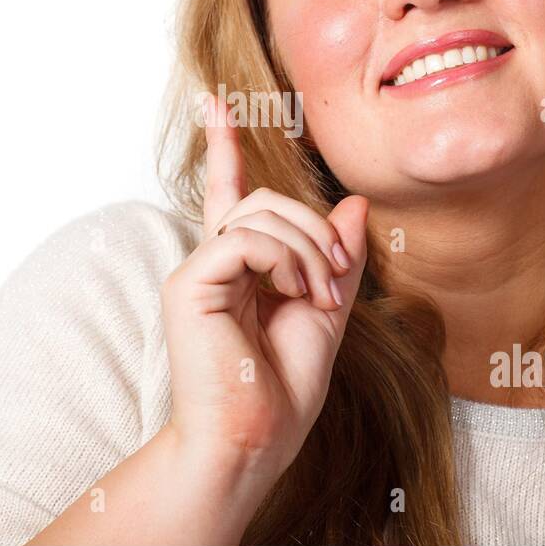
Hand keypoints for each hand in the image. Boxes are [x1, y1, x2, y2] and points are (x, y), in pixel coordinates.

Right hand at [159, 92, 368, 481]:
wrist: (252, 443)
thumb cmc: (281, 392)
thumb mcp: (326, 315)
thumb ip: (338, 260)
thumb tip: (354, 204)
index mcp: (237, 270)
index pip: (229, 194)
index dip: (224, 146)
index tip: (217, 102)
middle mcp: (211, 263)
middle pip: (264, 198)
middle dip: (313, 226)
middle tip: (338, 276)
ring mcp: (196, 271)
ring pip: (259, 211)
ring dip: (307, 247)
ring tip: (319, 294)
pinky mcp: (190, 283)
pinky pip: (245, 237)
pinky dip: (285, 259)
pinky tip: (296, 292)